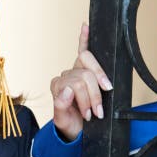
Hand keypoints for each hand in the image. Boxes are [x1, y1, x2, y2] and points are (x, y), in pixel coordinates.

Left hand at [50, 22, 112, 140]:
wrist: (74, 130)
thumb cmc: (69, 124)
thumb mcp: (62, 121)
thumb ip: (60, 106)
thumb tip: (67, 90)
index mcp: (57, 86)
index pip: (75, 83)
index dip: (88, 97)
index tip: (95, 111)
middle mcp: (65, 77)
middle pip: (84, 76)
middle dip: (94, 95)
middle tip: (97, 112)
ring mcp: (75, 72)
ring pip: (91, 71)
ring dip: (99, 90)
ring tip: (98, 107)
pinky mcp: (84, 71)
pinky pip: (83, 50)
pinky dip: (84, 38)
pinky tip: (85, 26)